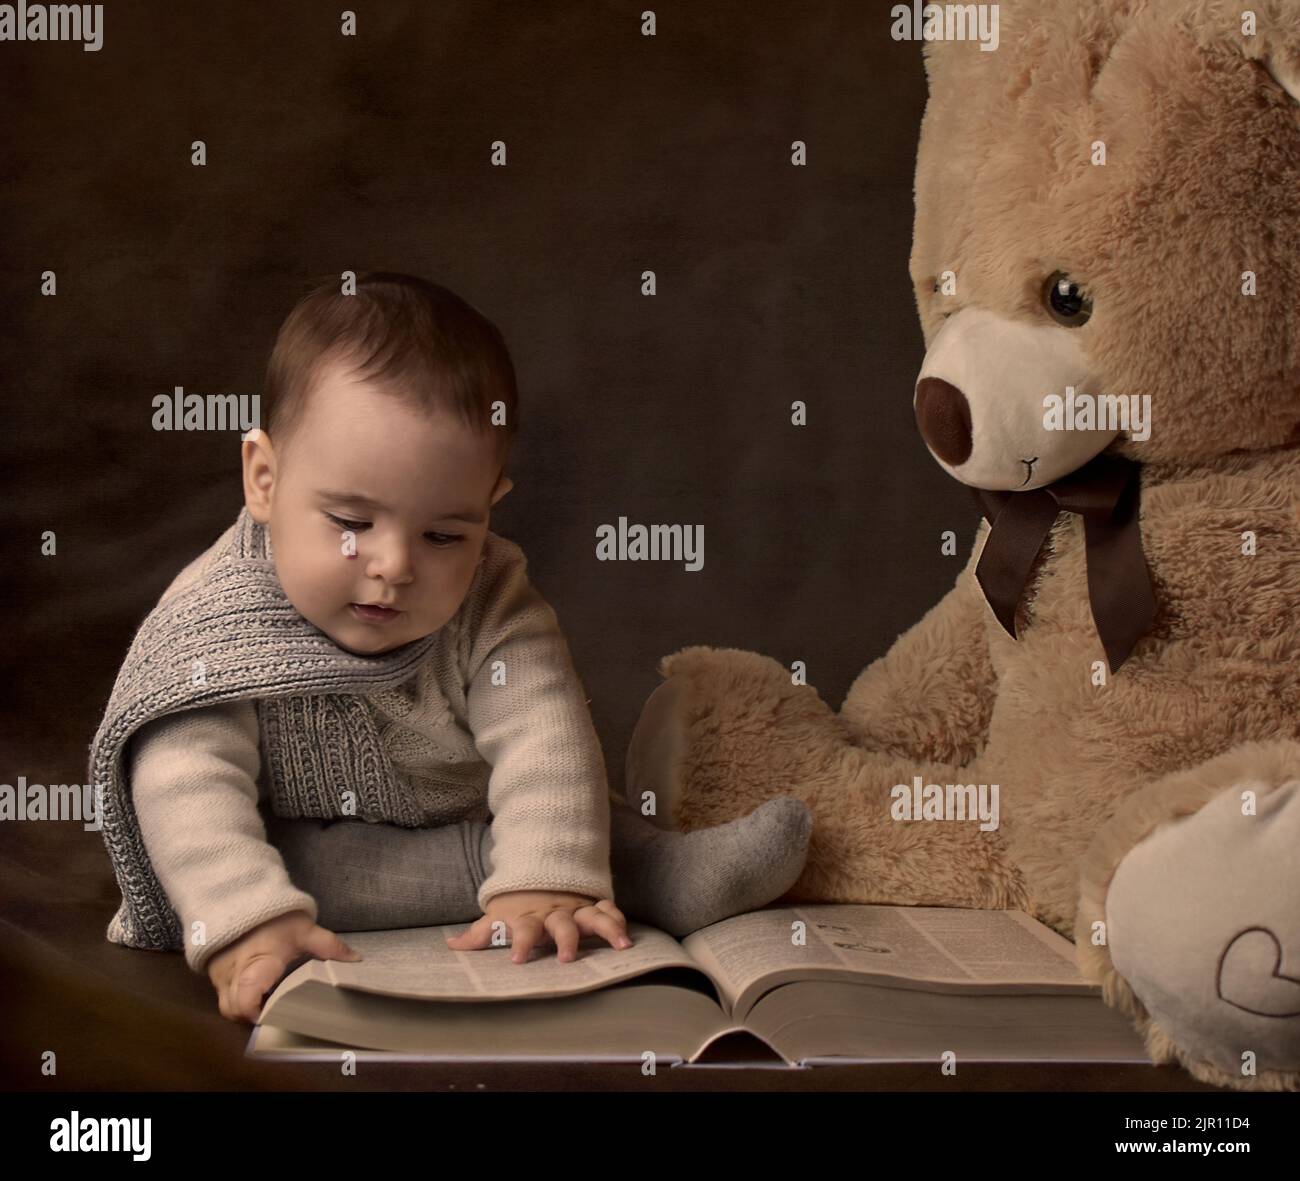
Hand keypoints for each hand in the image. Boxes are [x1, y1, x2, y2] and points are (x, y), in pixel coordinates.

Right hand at [205, 909, 362, 1022]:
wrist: (240, 893)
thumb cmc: (273, 916)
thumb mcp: (303, 929)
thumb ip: (328, 946)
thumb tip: (356, 960)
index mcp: (254, 967)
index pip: (246, 1003)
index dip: (259, 1016)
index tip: (279, 1017)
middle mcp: (231, 975)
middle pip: (234, 1011)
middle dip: (252, 1018)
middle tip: (277, 1014)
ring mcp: (219, 974)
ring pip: (226, 1005)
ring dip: (245, 1008)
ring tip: (268, 1004)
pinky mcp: (214, 970)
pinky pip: (223, 994)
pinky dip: (239, 997)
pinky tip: (258, 992)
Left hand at [444, 891, 632, 962]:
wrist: (539, 869)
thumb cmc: (516, 902)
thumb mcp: (497, 915)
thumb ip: (478, 934)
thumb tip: (451, 947)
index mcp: (528, 918)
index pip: (523, 930)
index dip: (519, 943)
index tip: (517, 960)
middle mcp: (554, 913)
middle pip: (561, 926)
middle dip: (566, 941)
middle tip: (568, 959)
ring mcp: (575, 908)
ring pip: (593, 916)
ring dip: (607, 929)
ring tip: (621, 944)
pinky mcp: (591, 905)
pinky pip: (607, 909)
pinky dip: (617, 918)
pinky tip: (627, 933)